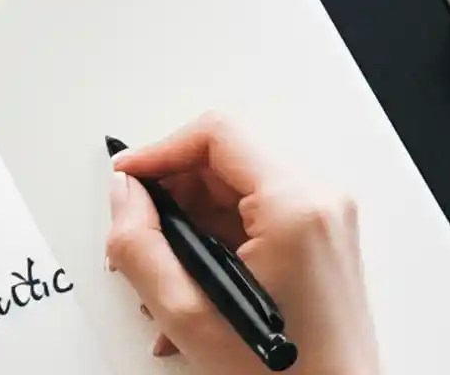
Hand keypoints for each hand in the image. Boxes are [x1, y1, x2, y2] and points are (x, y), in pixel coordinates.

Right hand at [106, 114, 379, 374]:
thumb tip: (124, 195)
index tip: (127, 178)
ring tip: (162, 279)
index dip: (159, 151)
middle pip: (222, 162)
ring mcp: (324, 220)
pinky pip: (252, 218)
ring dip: (188, 226)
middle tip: (136, 237)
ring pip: (233, 191)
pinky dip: (214, 242)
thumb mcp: (188, 314)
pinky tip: (192, 288)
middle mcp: (318, 202)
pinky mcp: (320, 239)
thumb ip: (141, 245)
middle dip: (170, 197)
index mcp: (295, 207)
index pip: (216, 135)